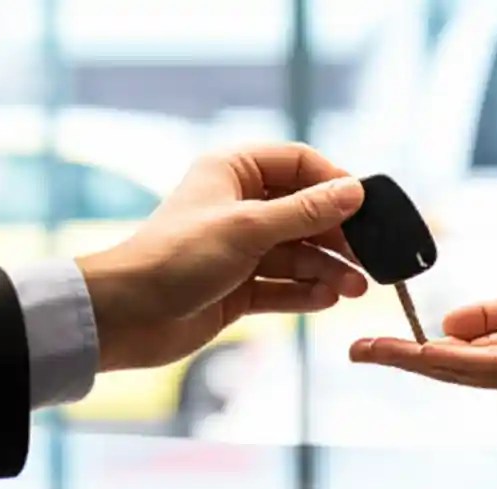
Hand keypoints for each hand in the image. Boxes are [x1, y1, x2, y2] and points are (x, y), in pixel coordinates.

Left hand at [76, 142, 367, 371]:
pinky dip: (306, 293)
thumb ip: (306, 212)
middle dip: (338, 237)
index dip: (335, 183)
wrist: (125, 316)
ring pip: (299, 254)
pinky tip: (328, 300)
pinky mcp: (239, 288)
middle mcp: (239, 206)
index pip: (300, 164)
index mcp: (234, 172)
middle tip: (370, 260)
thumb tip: (355, 192)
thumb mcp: (249, 228)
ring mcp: (240, 249)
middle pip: (306, 213)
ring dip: (328, 270)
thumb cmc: (177, 258)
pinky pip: (284, 286)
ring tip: (355, 289)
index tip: (367, 209)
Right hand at [350, 278, 496, 395]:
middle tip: (354, 351)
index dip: (406, 350)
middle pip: (440, 367)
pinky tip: (424, 353)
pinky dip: (454, 360)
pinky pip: (488, 364)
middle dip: (397, 359)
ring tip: (372, 351)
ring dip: (412, 361)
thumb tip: (445, 326)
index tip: (366, 345)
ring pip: (455, 369)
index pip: (445, 355)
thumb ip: (491, 315)